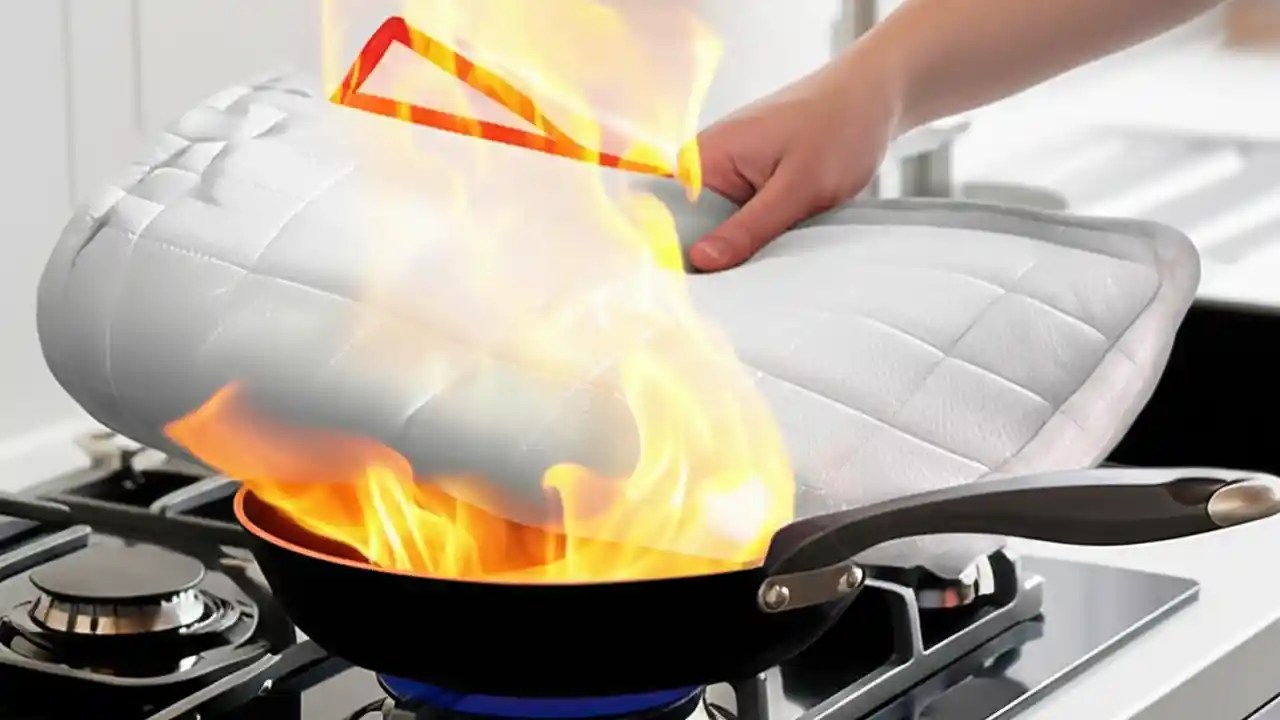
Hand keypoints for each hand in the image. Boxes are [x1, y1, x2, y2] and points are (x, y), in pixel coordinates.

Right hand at [689, 53, 902, 271]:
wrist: (873, 97)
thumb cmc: (839, 127)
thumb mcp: (797, 187)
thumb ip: (749, 227)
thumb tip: (700, 261)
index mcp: (705, 155)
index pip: (664, 213)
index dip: (673, 252)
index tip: (691, 291)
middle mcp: (707, 163)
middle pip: (690, 226)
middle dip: (712, 257)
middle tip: (736, 291)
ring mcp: (729, 173)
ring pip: (718, 228)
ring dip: (739, 248)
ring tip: (763, 269)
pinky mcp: (750, 183)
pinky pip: (740, 220)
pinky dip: (757, 237)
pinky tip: (775, 250)